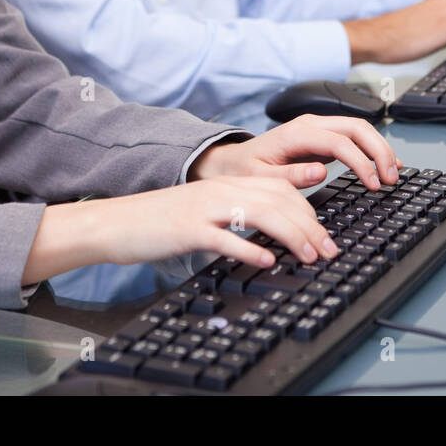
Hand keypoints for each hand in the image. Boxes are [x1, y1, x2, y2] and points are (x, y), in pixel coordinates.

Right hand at [23, 176, 340, 283]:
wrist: (116, 222)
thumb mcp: (205, 213)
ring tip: (310, 256)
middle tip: (329, 251)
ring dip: (292, 235)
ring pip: (261, 213)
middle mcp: (220, 192)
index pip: (281, 189)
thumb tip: (273, 239)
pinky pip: (225, 237)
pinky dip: (250, 248)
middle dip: (311, 225)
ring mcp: (204, 209)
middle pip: (279, 200)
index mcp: (227, 186)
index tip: (324, 236)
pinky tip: (267, 260)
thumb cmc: (160, 223)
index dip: (309, 211)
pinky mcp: (188, 229)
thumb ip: (237, 218)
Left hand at [189, 115, 399, 189]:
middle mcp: (310, 125)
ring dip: (379, 148)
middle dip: (378, 151)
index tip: (372, 184)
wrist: (233, 162)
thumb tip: (320, 171)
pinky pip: (353, 137)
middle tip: (391, 178)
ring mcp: (318, 129)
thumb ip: (290, 176)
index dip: (360, 162)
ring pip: (359, 128)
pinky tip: (384, 163)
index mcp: (296, 133)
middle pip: (356, 127)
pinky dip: (372, 148)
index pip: (339, 141)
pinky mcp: (322, 138)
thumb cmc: (244, 171)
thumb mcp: (260, 179)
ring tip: (393, 173)